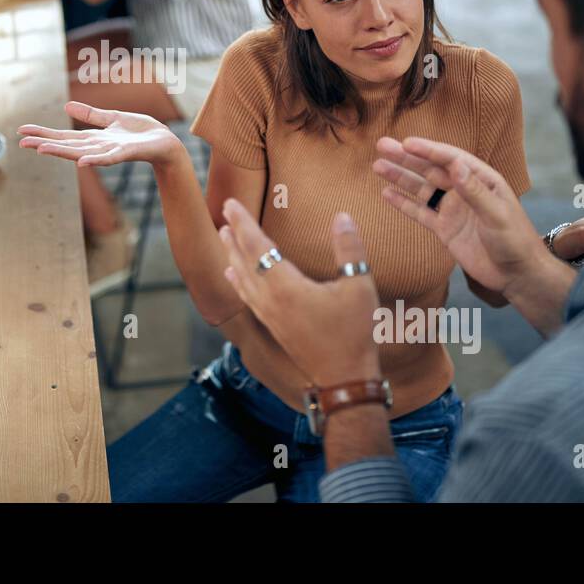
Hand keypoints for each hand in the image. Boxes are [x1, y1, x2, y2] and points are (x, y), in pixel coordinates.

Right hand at [18, 100, 183, 167]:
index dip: (43, 132)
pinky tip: (81, 162)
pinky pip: (108, 158)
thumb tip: (67, 105)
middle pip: (66, 145)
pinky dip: (94, 161)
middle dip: (44, 143)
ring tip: (42, 149)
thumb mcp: (113, 118)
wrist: (166, 142)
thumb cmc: (142, 132)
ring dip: (61, 152)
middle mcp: (97, 147)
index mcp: (94, 137)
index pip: (63, 135)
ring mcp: (110, 151)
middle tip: (22, 142)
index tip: (22, 131)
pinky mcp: (125, 153)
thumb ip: (91, 114)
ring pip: (81, 152)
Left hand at [219, 199, 381, 387]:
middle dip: (234, 234)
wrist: (344, 379)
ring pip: (243, 278)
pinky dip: (237, 280)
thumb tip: (342, 217)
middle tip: (224, 211)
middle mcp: (270, 300)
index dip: (243, 223)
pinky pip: (247, 296)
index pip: (257, 246)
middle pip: (244, 260)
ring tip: (224, 235)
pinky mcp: (273, 326)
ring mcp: (269, 315)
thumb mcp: (359, 287)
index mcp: (286, 287)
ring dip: (232, 254)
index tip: (231, 204)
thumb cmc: (354, 334)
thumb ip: (350, 250)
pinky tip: (232, 275)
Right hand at [371, 136, 550, 295]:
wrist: (517, 274)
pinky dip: (403, 203)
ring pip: (421, 188)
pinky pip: (420, 212)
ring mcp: (452, 209)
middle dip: (406, 158)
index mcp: (481, 179)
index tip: (406, 143)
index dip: (428, 150)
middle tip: (382, 145)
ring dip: (400, 177)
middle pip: (430, 169)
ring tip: (377, 165)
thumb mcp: (497, 214)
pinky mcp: (444, 228)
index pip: (450, 159)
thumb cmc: (515, 241)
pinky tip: (386, 194)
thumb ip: (474, 191)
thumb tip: (455, 165)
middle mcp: (464, 190)